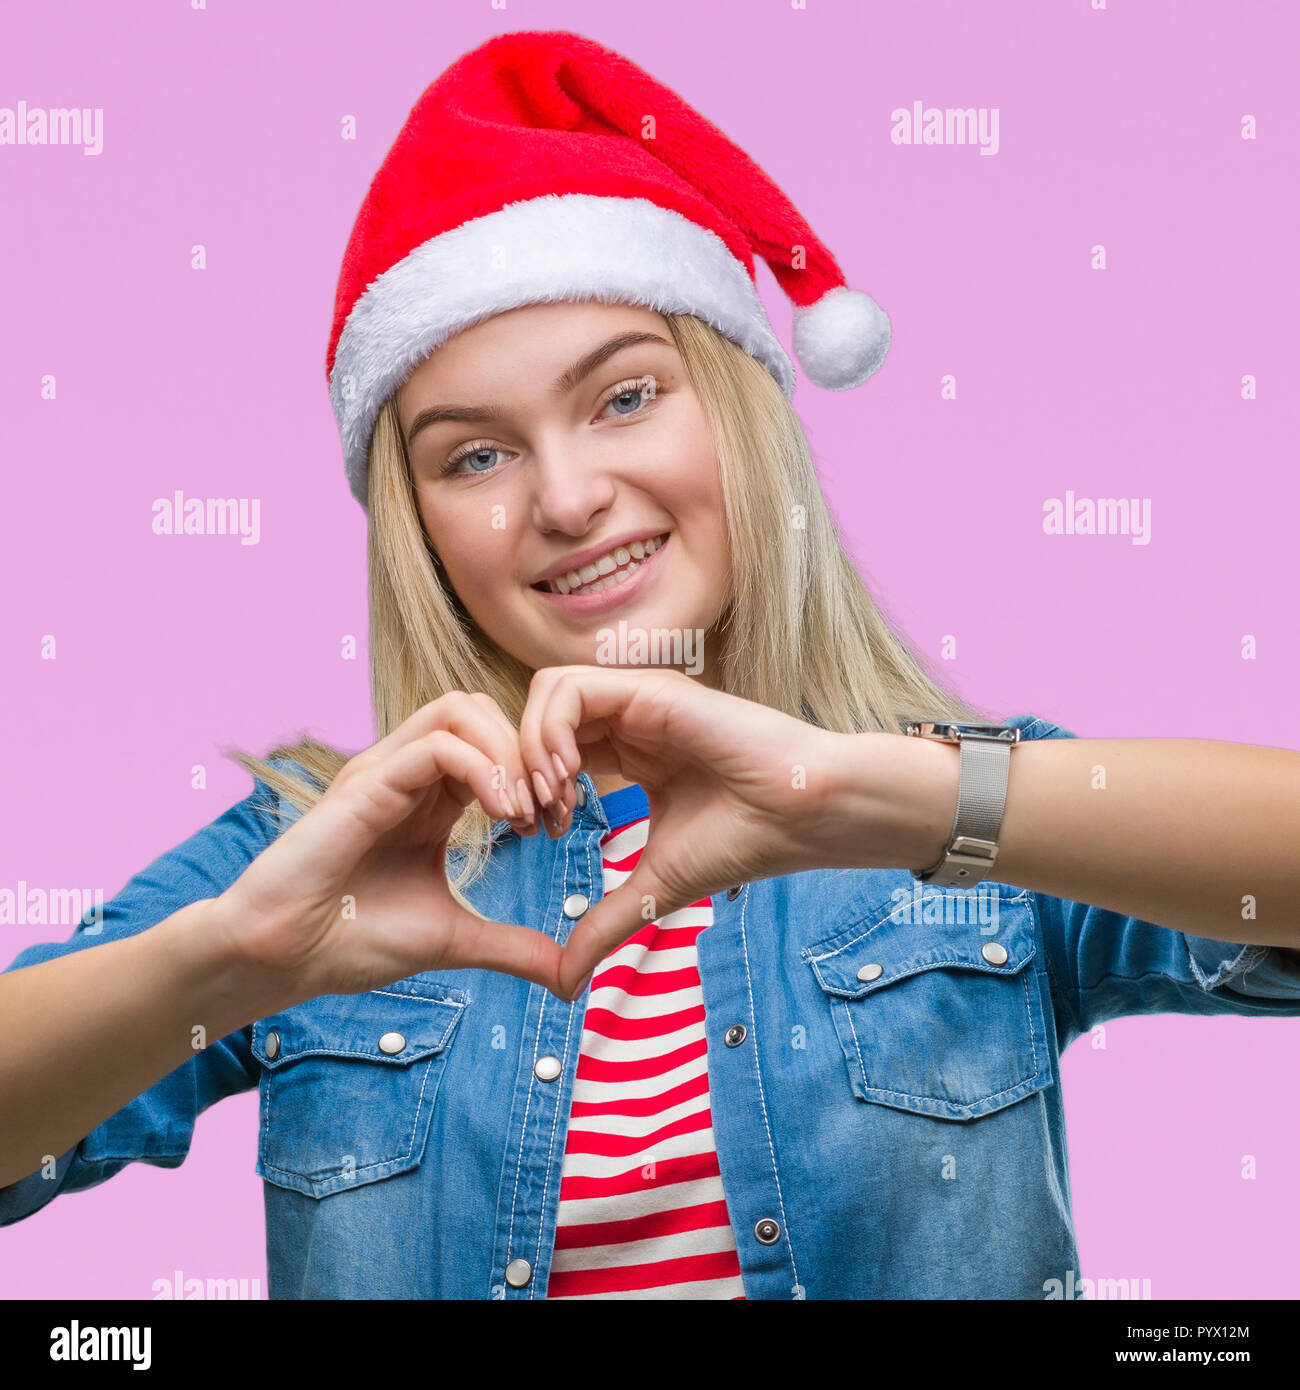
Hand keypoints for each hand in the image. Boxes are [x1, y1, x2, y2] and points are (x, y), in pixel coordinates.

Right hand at [213, 691, 573, 1003]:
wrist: (282, 961)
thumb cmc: (352, 943)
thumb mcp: (454, 940)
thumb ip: (512, 947)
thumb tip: (568, 977)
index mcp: (428, 799)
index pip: (494, 743)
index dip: (536, 775)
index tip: (555, 827)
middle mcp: (406, 774)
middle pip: (484, 710)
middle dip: (530, 752)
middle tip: (548, 812)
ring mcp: (384, 772)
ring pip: (462, 708)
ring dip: (509, 751)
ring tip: (522, 812)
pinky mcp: (366, 784)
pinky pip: (438, 744)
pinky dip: (484, 768)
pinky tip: (500, 815)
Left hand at [517, 665, 941, 999]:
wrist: (801, 816)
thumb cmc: (744, 843)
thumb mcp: (653, 890)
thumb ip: (604, 925)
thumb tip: (561, 986)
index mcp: (629, 753)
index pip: (549, 751)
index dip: (529, 789)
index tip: (539, 836)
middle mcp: (628, 720)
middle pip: (536, 719)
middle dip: (515, 769)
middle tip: (529, 820)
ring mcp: (636, 700)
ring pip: (544, 695)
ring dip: (528, 748)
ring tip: (550, 800)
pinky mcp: (646, 689)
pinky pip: (567, 688)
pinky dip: (549, 731)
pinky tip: (567, 778)